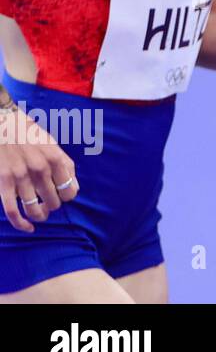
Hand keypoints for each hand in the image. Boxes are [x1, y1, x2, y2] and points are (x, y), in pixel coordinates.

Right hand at [0, 105, 78, 231]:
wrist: (2, 123)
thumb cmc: (27, 134)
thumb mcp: (51, 144)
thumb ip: (64, 164)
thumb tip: (72, 186)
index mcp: (55, 158)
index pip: (70, 191)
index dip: (67, 196)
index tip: (61, 194)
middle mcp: (40, 169)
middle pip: (54, 201)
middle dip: (52, 205)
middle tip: (47, 201)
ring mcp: (20, 176)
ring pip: (35, 209)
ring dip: (39, 215)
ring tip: (39, 214)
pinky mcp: (3, 182)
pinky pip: (12, 210)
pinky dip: (20, 223)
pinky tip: (27, 227)